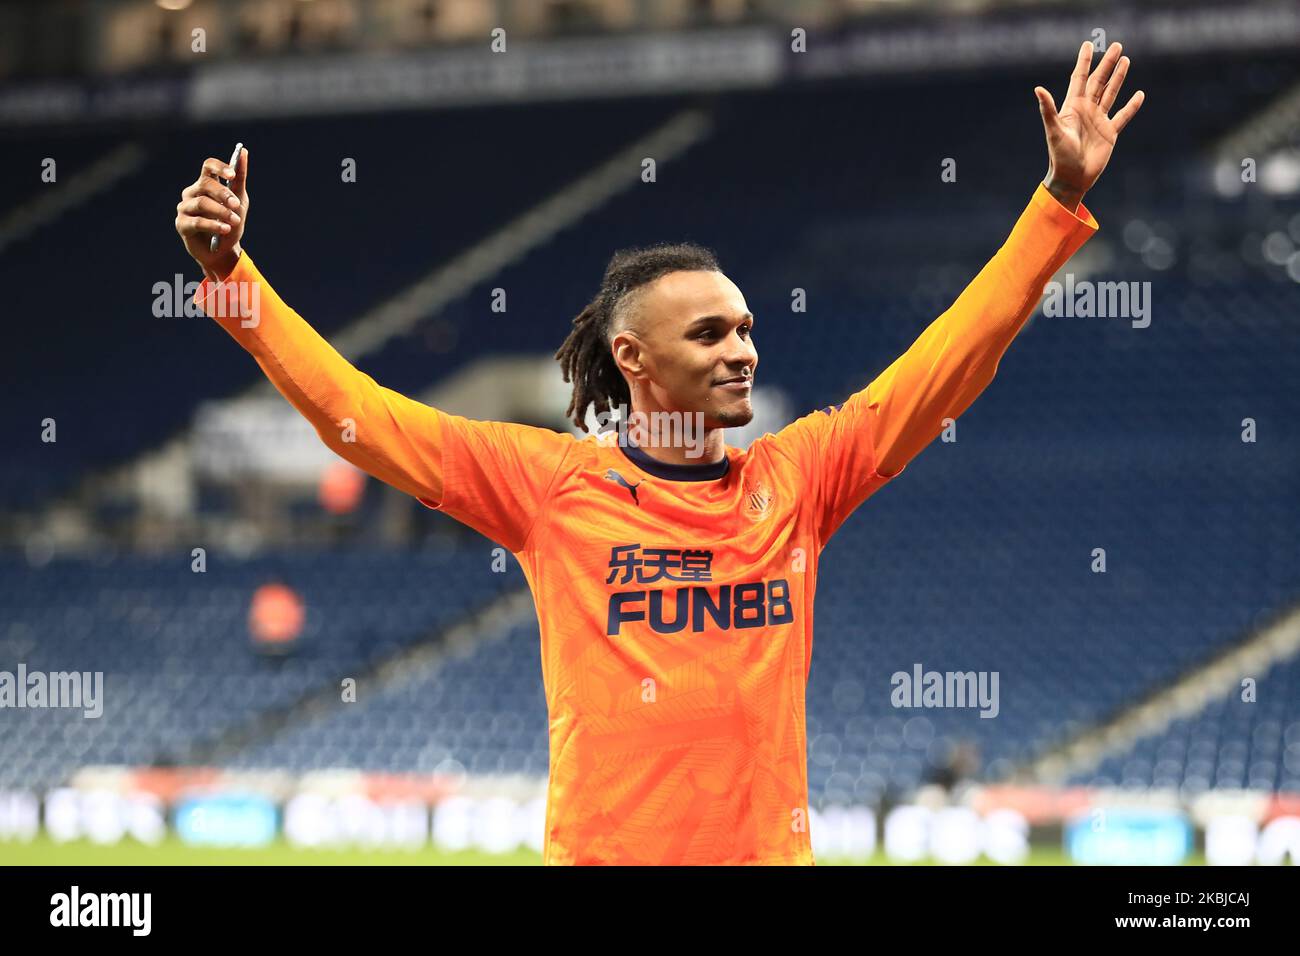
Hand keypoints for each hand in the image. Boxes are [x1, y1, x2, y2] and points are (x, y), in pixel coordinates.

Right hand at [175, 147, 248, 280]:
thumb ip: (239, 179)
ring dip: (221, 212)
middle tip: (237, 205)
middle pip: (205, 184)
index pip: (208, 166)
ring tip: (235, 221)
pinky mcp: (182, 224)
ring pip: (201, 203)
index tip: (232, 174)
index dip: (219, 168)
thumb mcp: (239, 202)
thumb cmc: (230, 223)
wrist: (224, 251)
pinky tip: (225, 230)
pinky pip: (197, 221)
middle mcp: (192, 192)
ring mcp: (185, 208)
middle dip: (223, 194)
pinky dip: (213, 225)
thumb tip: (244, 152)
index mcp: (205, 183)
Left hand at [1035, 41, 1143, 209]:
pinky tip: (1139, 94)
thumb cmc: (1060, 156)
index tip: (1088, 44)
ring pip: (1111, 94)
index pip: (1079, 78)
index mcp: (1072, 107)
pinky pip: (1123, 116)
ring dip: (1118, 78)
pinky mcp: (1110, 133)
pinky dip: (1131, 106)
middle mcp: (1086, 111)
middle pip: (1098, 81)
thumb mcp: (1054, 130)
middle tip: (1117, 45)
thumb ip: (1048, 109)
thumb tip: (1038, 89)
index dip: (1084, 62)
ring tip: (1126, 60)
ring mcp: (1098, 121)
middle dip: (1107, 64)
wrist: (1072, 178)